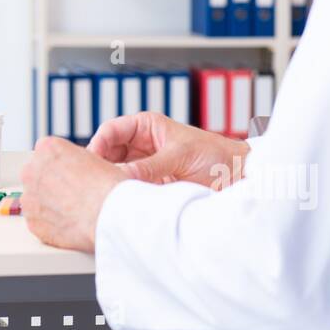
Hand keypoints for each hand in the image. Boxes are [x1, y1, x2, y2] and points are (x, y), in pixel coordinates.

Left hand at [20, 136, 127, 252]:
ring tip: (73, 212)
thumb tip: (71, 170)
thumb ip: (73, 161)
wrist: (111, 216)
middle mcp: (32, 170)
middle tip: (72, 195)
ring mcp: (29, 197)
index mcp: (47, 148)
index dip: (62, 166)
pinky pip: (38, 220)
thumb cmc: (108, 187)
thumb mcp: (93, 158)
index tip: (72, 175)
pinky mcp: (32, 221)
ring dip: (49, 204)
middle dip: (51, 184)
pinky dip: (50, 223)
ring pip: (36, 199)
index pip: (46, 153)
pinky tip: (68, 224)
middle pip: (37, 175)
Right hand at [89, 111, 248, 189]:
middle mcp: (141, 146)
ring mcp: (144, 167)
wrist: (237, 177)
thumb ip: (149, 166)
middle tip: (95, 181)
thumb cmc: (215, 155)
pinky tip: (121, 202)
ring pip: (116, 172)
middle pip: (108, 153)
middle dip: (101, 165)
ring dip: (112, 182)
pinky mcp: (150, 186)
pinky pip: (130, 189)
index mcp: (146, 127)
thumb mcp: (180, 156)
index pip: (111, 131)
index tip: (92, 160)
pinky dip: (124, 195)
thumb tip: (120, 177)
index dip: (98, 143)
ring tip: (107, 193)